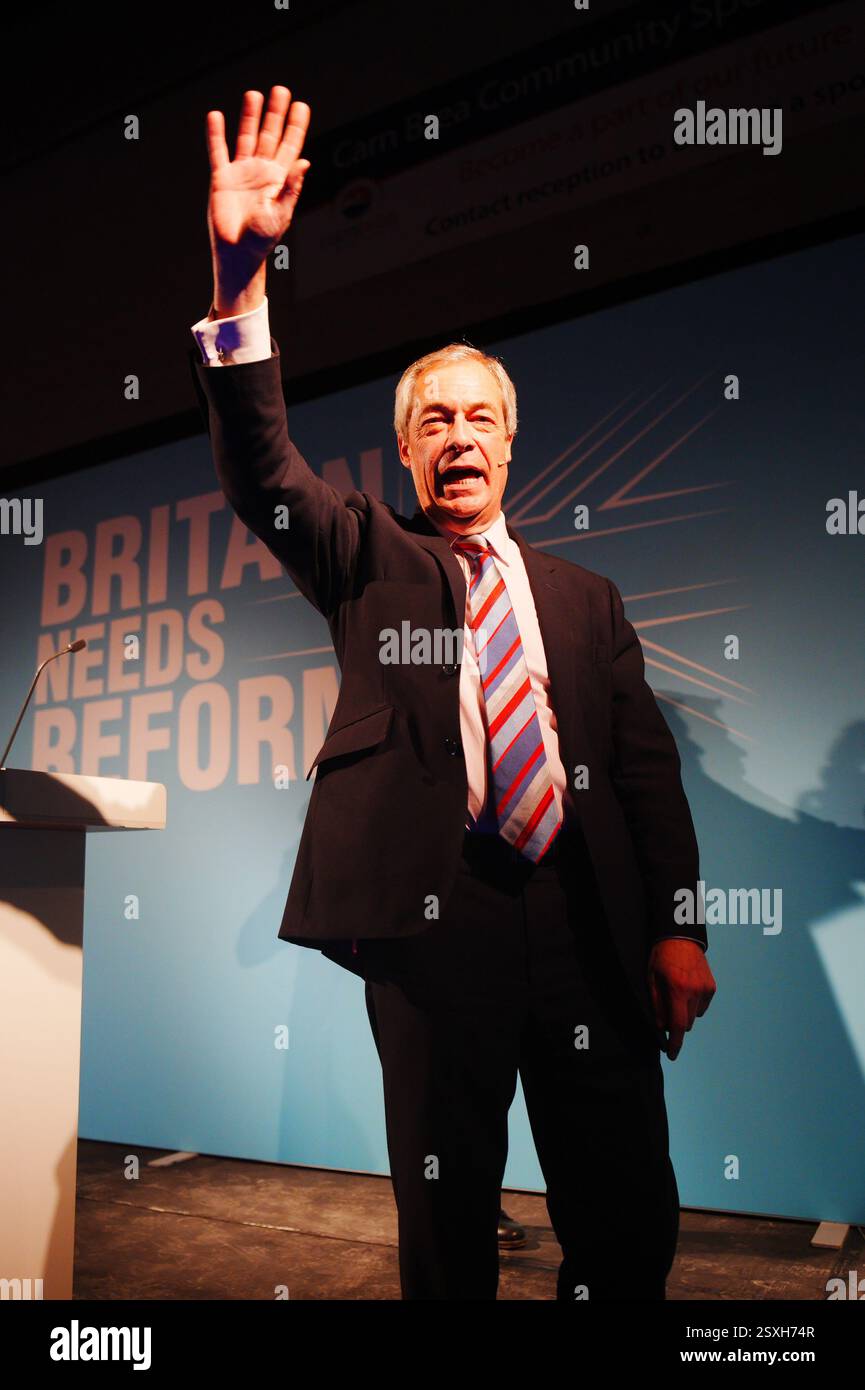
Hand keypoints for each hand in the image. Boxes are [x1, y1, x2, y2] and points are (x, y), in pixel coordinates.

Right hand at [205, 86, 310, 313]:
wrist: (238, 253)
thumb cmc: (262, 239)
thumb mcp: (281, 213)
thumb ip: (291, 187)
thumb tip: (305, 161)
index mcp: (279, 179)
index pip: (290, 146)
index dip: (296, 126)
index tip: (301, 106)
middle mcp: (261, 171)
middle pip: (270, 135)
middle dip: (275, 113)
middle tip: (281, 90)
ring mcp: (241, 172)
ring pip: (246, 137)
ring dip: (250, 117)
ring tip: (253, 95)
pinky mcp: (221, 178)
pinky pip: (218, 151)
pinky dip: (216, 134)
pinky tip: (216, 117)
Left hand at [648, 938, 715, 1060]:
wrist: (681, 936)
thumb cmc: (662, 956)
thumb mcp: (652, 978)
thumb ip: (657, 1004)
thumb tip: (661, 1026)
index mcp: (678, 990)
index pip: (678, 1025)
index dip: (675, 1043)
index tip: (672, 1055)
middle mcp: (695, 991)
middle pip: (686, 1023)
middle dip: (676, 1023)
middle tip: (666, 1010)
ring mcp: (706, 989)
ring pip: (695, 1016)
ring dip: (685, 1013)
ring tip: (677, 994)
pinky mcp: (712, 986)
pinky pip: (702, 1006)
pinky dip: (694, 1004)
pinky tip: (687, 990)